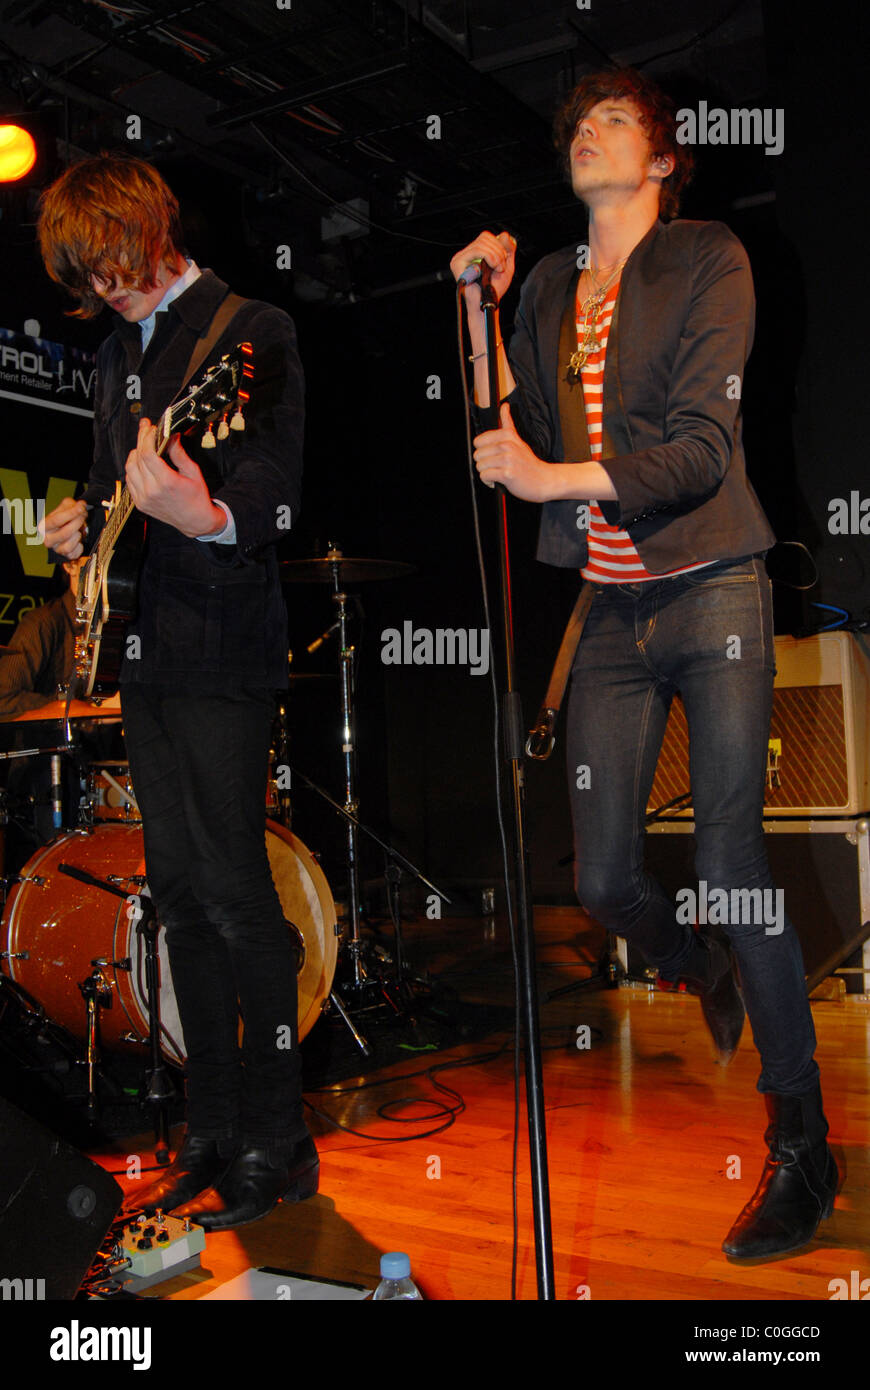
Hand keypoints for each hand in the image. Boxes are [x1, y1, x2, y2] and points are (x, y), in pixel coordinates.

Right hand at [42, 497, 87, 557]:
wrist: (70, 526)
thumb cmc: (66, 517)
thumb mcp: (67, 506)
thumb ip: (72, 504)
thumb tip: (81, 505)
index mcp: (44, 526)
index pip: (56, 520)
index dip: (71, 514)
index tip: (81, 508)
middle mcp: (47, 539)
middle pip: (64, 533)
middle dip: (77, 523)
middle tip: (83, 516)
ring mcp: (56, 549)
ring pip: (68, 546)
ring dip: (78, 535)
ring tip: (79, 530)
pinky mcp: (65, 556)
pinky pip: (75, 553)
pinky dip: (80, 546)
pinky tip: (78, 540)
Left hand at [125, 418, 224, 537]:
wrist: (196, 521)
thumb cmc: (197, 497)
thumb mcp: (193, 472)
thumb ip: (179, 453)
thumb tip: (170, 436)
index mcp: (167, 482)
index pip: (147, 454)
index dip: (147, 437)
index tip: (152, 429)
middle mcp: (152, 491)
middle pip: (137, 458)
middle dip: (141, 440)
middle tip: (146, 429)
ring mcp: (144, 498)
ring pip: (129, 468)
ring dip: (135, 453)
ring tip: (144, 445)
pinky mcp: (140, 503)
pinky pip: (129, 480)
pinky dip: (133, 468)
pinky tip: (141, 462)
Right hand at [450, 230, 516, 310]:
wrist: (488, 303)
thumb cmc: (494, 289)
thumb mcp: (506, 265)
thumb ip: (508, 249)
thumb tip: (505, 234)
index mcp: (475, 253)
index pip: (486, 236)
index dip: (499, 245)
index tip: (503, 261)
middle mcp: (466, 254)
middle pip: (484, 237)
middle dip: (498, 251)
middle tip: (501, 267)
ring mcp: (460, 258)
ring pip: (482, 243)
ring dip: (495, 256)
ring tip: (497, 269)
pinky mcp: (457, 263)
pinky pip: (477, 250)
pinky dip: (489, 258)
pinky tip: (491, 269)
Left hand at [473, 403, 554, 501]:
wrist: (543, 479)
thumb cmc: (528, 462)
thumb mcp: (518, 439)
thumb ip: (508, 423)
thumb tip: (504, 406)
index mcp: (507, 435)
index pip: (478, 441)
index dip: (483, 451)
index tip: (492, 455)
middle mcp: (507, 445)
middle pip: (477, 454)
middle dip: (484, 463)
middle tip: (496, 466)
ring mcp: (507, 459)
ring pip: (480, 466)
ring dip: (486, 472)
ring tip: (498, 473)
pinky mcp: (507, 474)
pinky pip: (485, 476)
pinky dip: (488, 481)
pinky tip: (497, 481)